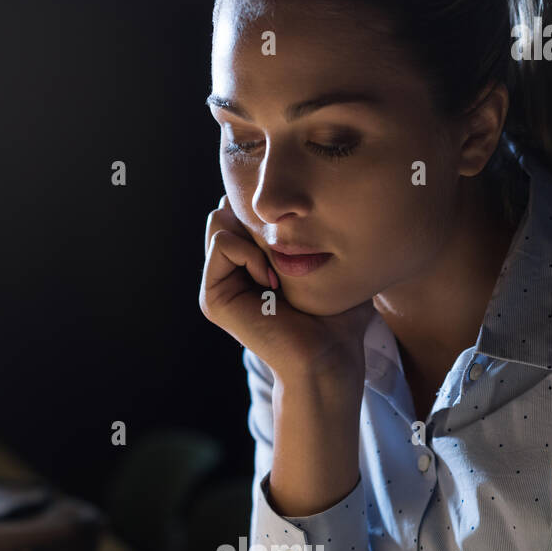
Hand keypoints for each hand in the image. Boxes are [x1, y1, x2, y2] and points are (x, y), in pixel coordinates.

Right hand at [199, 195, 372, 400]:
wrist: (328, 357)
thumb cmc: (339, 316)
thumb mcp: (327, 260)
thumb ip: (310, 227)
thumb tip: (308, 194)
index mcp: (253, 262)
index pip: (247, 206)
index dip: (271, 209)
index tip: (301, 243)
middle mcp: (232, 270)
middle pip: (228, 207)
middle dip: (259, 217)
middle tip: (287, 253)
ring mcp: (220, 284)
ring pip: (219, 219)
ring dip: (254, 235)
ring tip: (278, 269)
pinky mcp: (212, 297)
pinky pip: (222, 242)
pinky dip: (248, 251)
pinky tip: (270, 280)